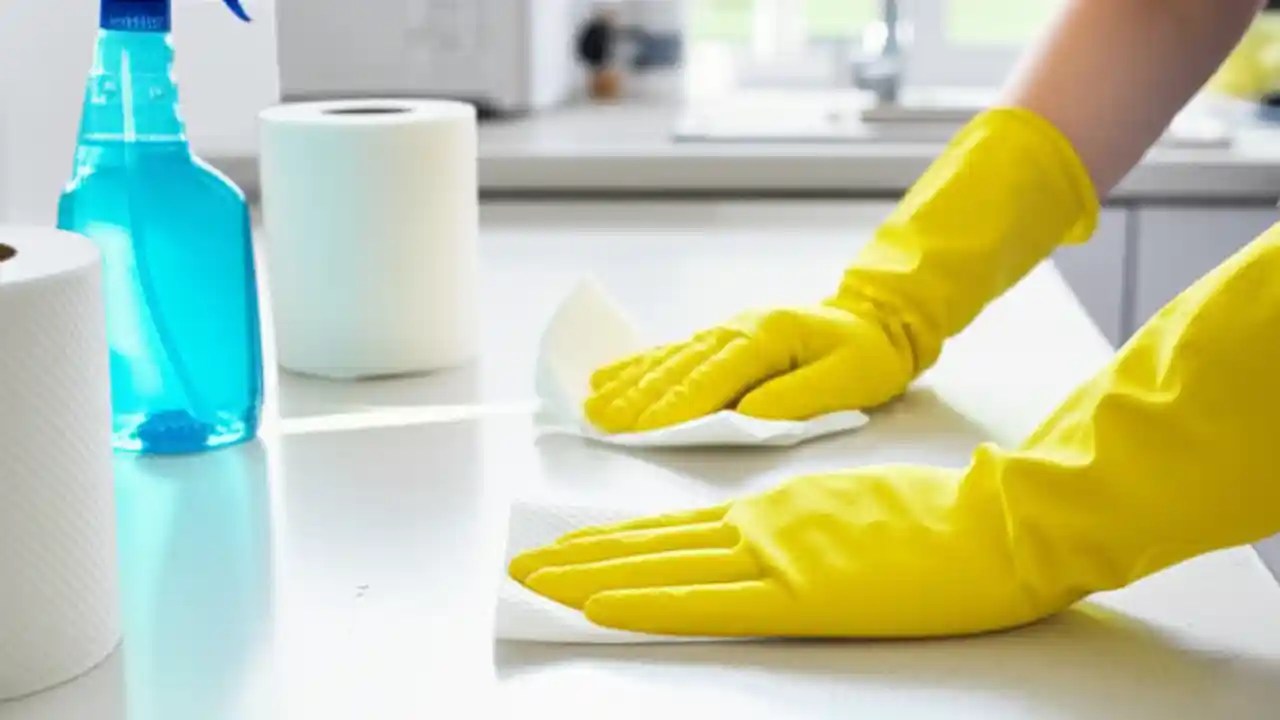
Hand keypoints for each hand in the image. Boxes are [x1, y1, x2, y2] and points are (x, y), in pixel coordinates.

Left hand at [509, 465, 1065, 637]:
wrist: (995, 524)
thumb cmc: (938, 523)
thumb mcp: (852, 508)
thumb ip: (799, 523)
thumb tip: (762, 538)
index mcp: (775, 508)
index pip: (676, 529)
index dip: (616, 541)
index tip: (568, 547)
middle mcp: (761, 525)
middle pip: (652, 541)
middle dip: (580, 554)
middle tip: (523, 563)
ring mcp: (776, 554)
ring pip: (662, 564)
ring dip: (590, 573)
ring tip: (536, 580)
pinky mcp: (799, 591)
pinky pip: (705, 599)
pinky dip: (645, 599)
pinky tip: (600, 603)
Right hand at [584, 304, 913, 432]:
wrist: (875, 319)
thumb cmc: (866, 356)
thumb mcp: (847, 380)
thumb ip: (795, 399)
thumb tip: (743, 417)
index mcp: (767, 337)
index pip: (713, 377)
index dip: (676, 406)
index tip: (642, 429)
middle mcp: (739, 328)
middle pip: (680, 367)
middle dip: (639, 398)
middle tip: (601, 422)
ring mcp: (727, 329)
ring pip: (669, 359)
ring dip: (630, 383)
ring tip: (593, 405)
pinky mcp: (723, 337)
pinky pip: (673, 352)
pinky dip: (638, 365)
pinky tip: (608, 376)